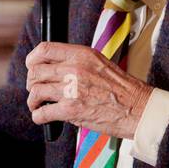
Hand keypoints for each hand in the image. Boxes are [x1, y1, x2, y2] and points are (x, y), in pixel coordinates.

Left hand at [25, 41, 152, 140]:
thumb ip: (76, 62)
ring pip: (36, 91)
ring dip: (34, 101)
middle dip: (32, 82)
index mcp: (81, 55)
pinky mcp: (70, 109)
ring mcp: (71, 89)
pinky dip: (39, 116)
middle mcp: (73, 69)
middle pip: (35, 71)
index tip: (31, 67)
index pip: (44, 49)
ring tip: (39, 105)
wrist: (137, 108)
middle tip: (37, 90)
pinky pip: (42, 112)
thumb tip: (52, 67)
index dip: (32, 59)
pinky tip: (43, 117)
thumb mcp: (99, 63)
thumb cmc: (121, 89)